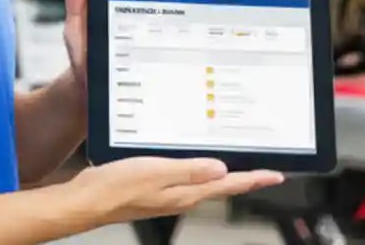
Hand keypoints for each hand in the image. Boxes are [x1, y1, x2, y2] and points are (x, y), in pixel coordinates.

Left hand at [62, 0, 187, 96]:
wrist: (96, 99)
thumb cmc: (84, 64)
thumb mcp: (75, 34)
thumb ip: (76, 5)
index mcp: (114, 1)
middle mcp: (134, 9)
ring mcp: (150, 26)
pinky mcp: (160, 45)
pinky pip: (176, 26)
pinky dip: (188, 12)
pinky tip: (198, 2)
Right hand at [64, 157, 283, 226]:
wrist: (88, 200)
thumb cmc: (117, 187)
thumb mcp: (156, 172)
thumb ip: (190, 170)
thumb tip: (222, 169)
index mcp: (186, 192)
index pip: (230, 186)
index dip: (255, 180)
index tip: (277, 176)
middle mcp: (182, 196)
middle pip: (224, 187)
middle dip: (247, 178)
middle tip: (267, 172)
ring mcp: (170, 194)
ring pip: (208, 184)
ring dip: (228, 175)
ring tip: (244, 167)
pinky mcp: (157, 188)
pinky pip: (189, 179)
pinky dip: (203, 172)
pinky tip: (200, 164)